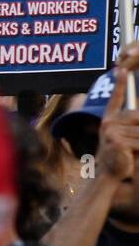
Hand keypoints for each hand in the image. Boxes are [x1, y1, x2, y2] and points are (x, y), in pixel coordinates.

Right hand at [97, 57, 138, 181]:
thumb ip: (133, 126)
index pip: (115, 100)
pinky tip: (133, 155)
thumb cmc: (122, 156)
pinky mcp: (117, 141)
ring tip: (134, 151)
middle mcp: (109, 124)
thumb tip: (138, 113)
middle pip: (138, 118)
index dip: (119, 84)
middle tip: (136, 142)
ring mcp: (112, 132)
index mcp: (109, 121)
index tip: (121, 70)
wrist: (110, 175)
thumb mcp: (126, 138)